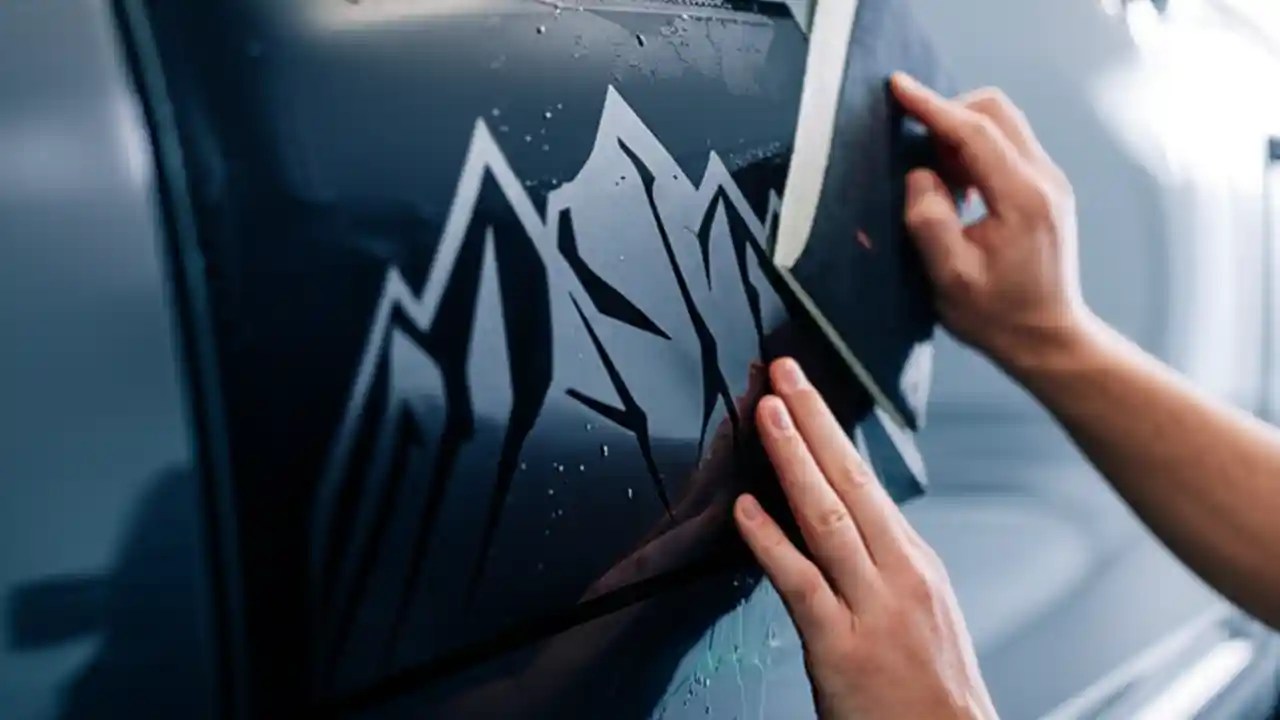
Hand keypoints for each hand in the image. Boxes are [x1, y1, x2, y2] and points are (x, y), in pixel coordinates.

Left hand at [734, 358, 996, 719]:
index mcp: (913, 562)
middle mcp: (898, 575)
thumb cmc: (929, 688)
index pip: (865, 480)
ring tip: (767, 412)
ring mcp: (873, 609)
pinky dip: (772, 542)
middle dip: (814, 420)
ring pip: (828, 518)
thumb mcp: (916, 609)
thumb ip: (877, 561)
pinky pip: (802, 583)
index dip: (829, 429)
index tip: (803, 389)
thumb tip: (838, 517)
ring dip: (794, 459)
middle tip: (784, 371)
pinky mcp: (843, 649)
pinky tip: (747, 509)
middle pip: (851, 481)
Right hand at [891, 73, 1091, 369]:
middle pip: (995, 111)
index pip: (974, 131)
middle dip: (948, 115)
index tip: (897, 88)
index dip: (932, 106)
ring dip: (960, 134)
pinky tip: (957, 188)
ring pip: (1003, 123)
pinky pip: (1008, 145)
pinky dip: (975, 150)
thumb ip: (929, 223)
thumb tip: (919, 175)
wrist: (1047, 338)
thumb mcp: (950, 280)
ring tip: (936, 178)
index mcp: (1022, 198)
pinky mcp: (1046, 188)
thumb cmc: (996, 317)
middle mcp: (1044, 179)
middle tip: (915, 151)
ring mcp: (1050, 181)